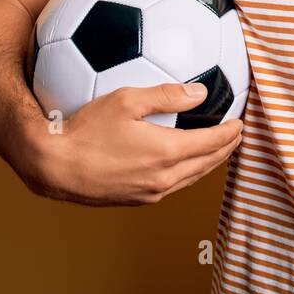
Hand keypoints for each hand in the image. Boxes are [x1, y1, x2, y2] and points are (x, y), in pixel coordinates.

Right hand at [21, 84, 243, 205]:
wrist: (53, 166)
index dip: (231, 132)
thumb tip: (199, 93)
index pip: (213, 143)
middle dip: (226, 148)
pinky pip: (173, 186)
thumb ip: (166, 95)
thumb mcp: (126, 100)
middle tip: (235, 135)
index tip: (240, 122)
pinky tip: (181, 162)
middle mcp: (164, 179)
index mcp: (167, 153)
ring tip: (216, 149)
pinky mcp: (137, 200)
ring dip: (209, 163)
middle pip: (208, 164)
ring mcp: (151, 193)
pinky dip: (188, 172)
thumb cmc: (85, 130)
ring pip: (192, 178)